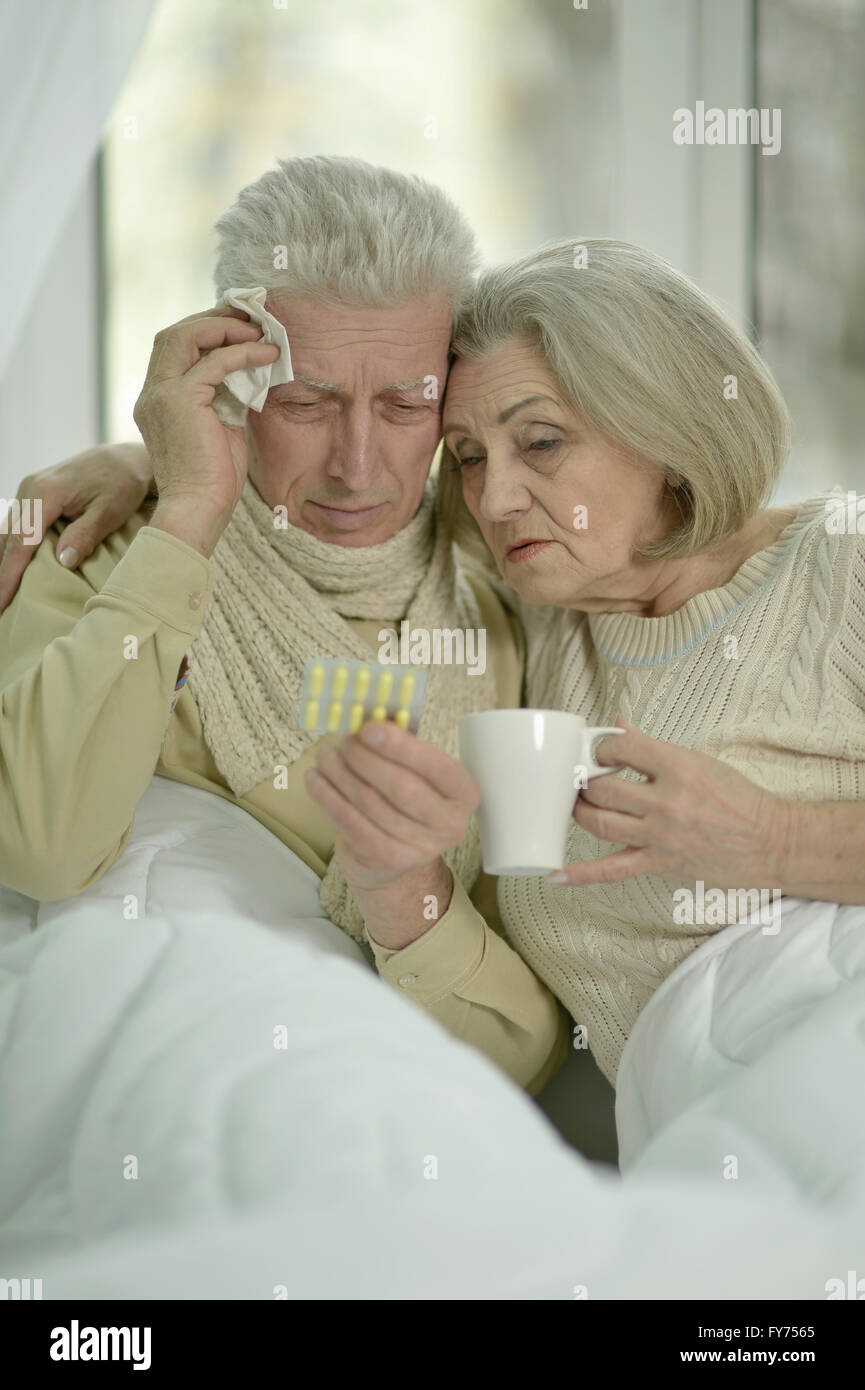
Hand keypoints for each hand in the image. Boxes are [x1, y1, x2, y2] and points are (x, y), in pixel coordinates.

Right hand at [0, 442, 151, 610]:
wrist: (123, 459)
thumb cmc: (122, 483)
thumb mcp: (110, 510)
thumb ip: (86, 534)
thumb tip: (63, 562)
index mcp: (45, 492)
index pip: (21, 541)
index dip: (8, 573)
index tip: (1, 601)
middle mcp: (29, 489)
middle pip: (7, 539)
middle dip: (0, 573)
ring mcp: (28, 491)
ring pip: (7, 533)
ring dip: (3, 562)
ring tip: (3, 594)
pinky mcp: (32, 496)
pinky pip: (16, 527)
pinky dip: (12, 549)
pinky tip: (11, 570)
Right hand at [134, 304, 279, 555]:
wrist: (199, 510)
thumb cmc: (213, 481)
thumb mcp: (221, 427)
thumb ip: (226, 397)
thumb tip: (250, 371)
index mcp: (157, 400)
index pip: (175, 349)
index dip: (206, 331)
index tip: (240, 328)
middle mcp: (152, 393)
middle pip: (175, 333)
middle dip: (215, 320)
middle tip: (252, 319)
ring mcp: (161, 394)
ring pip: (187, 336)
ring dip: (226, 328)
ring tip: (260, 332)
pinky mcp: (179, 400)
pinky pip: (214, 361)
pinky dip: (243, 352)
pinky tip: (268, 354)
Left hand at [304, 721, 480, 894]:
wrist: (397, 858)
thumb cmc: (406, 798)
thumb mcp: (415, 771)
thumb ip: (400, 744)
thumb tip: (368, 715)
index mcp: (463, 793)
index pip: (437, 767)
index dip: (401, 747)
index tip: (369, 728)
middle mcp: (450, 824)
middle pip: (402, 787)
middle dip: (366, 759)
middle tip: (343, 741)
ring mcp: (420, 847)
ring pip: (371, 803)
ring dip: (340, 774)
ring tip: (326, 756)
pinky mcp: (387, 859)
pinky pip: (351, 823)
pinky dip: (328, 797)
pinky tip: (315, 779)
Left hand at [547, 717, 788, 889]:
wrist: (771, 842)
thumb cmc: (739, 799)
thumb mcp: (699, 761)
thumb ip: (653, 747)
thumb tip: (620, 728)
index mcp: (678, 767)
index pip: (620, 749)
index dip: (602, 748)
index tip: (602, 752)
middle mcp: (665, 802)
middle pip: (601, 789)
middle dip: (585, 780)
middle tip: (584, 778)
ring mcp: (659, 836)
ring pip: (598, 823)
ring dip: (581, 811)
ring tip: (580, 803)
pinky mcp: (659, 863)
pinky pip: (611, 871)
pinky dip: (580, 874)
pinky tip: (555, 874)